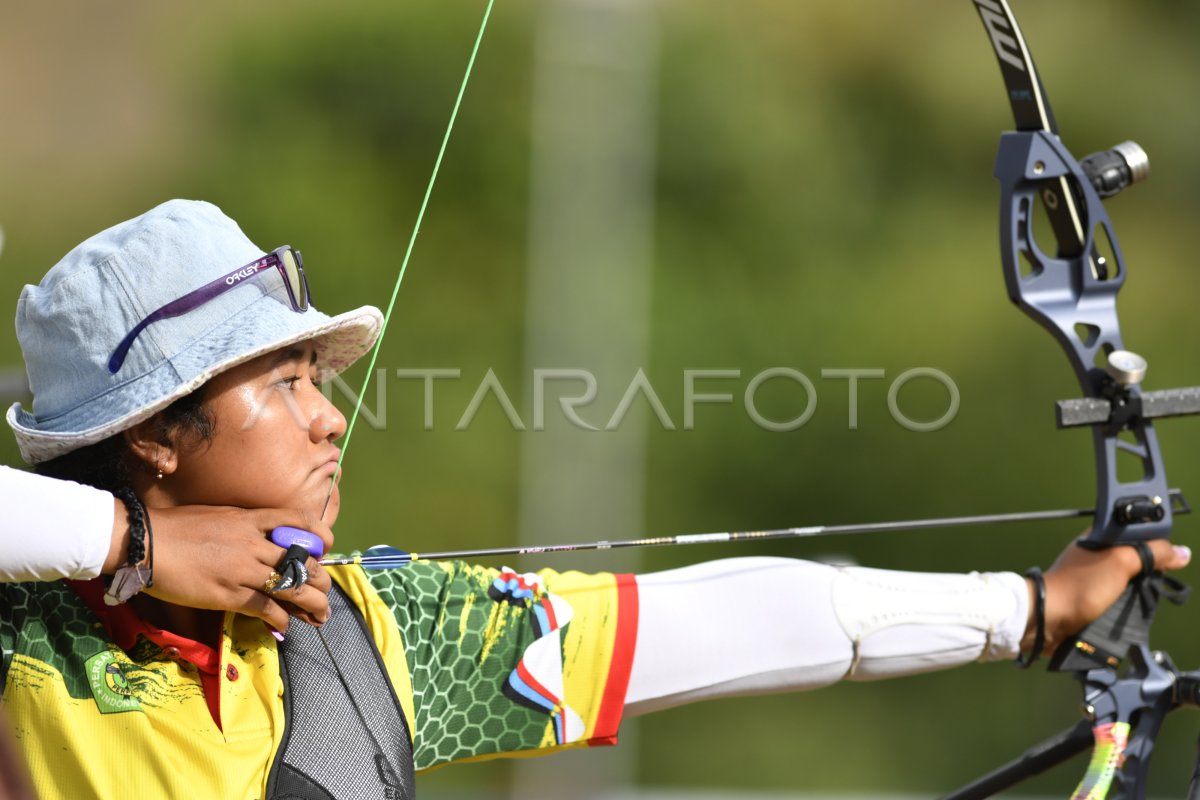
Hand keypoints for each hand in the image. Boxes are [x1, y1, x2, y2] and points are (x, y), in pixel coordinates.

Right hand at [107, 502, 333, 633]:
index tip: (326, 548)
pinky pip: (267, 608)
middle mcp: (254, 543)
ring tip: (320, 615)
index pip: (299, 520)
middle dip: (321, 580)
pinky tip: (284, 626)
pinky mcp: (229, 594)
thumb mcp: (219, 516)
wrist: (146, 542)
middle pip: (303, 560)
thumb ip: (244, 526)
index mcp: (251, 519)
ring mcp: (243, 569)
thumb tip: (259, 538)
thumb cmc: (176, 527)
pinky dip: (281, 619)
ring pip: (293, 587)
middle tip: (324, 593)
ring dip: (312, 604)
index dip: (320, 534)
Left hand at [1026, 538, 1191, 655]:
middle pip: (1135, 558)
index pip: (1136, 533)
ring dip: (1139, 590)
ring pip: (1128, 580)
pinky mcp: (1091, 597)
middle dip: (1150, 570)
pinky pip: (1117, 597)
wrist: (1048, 617)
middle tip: (1159, 581)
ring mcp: (1092, 577)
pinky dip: (1127, 603)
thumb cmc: (1082, 585)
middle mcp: (1096, 554)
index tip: (1170, 558)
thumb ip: (1151, 554)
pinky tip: (1135, 608)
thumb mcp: (1121, 562)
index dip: (1155, 542)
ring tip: (1149, 598)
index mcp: (1100, 538)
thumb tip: (1182, 553)